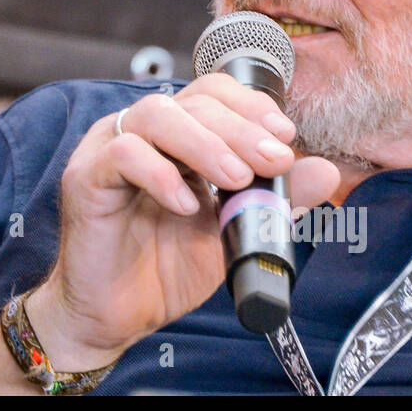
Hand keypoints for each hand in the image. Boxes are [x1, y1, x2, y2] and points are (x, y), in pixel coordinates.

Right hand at [25, 74, 339, 369]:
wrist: (114, 317)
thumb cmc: (164, 269)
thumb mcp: (232, 232)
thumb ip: (274, 201)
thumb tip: (325, 172)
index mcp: (175, 137)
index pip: (212, 93)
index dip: (250, 106)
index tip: (285, 136)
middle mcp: (141, 134)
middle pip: (191, 101)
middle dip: (240, 128)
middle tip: (273, 161)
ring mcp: (108, 150)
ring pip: (156, 115)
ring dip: (204, 143)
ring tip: (236, 180)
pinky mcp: (85, 178)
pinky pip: (122, 154)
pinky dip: (160, 175)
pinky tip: (187, 204)